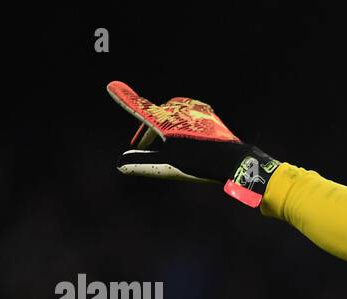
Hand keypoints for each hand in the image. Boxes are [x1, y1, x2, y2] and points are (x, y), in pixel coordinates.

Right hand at [107, 81, 278, 206]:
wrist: (234, 161)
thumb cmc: (199, 163)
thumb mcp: (167, 165)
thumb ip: (142, 163)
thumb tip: (121, 164)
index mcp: (165, 119)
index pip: (140, 108)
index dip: (125, 99)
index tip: (112, 86)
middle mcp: (179, 109)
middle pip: (155, 116)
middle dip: (147, 131)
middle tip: (141, 147)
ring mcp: (194, 110)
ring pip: (171, 115)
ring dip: (163, 128)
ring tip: (163, 144)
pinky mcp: (207, 114)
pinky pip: (186, 115)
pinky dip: (179, 125)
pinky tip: (184, 135)